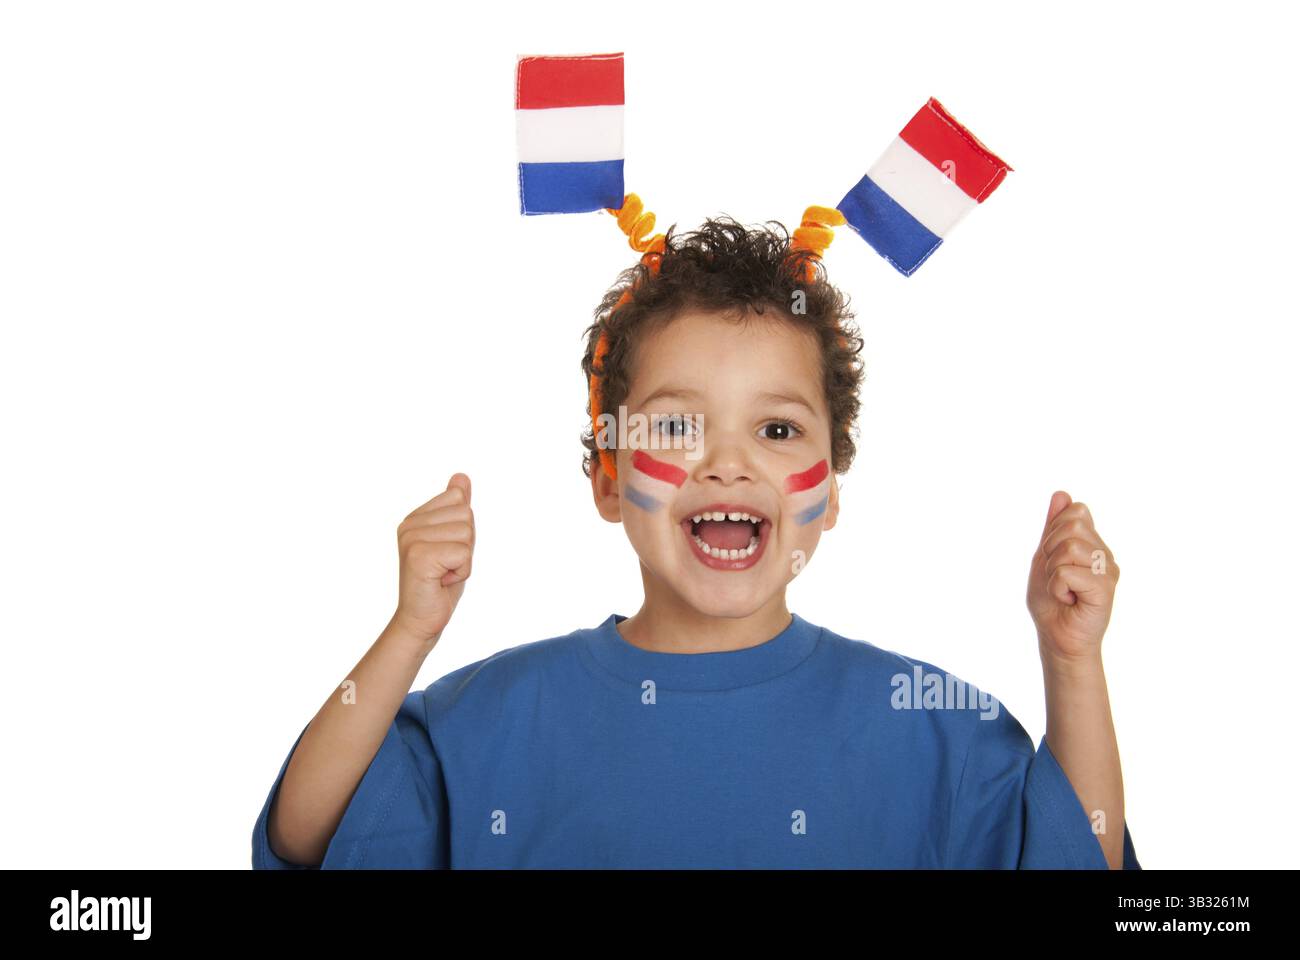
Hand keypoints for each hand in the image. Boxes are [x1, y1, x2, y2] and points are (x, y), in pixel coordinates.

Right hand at [392, 473, 474, 645]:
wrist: (421, 620)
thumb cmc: (438, 582)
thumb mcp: (452, 540)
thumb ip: (455, 508)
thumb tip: (461, 477)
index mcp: (415, 517)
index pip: (460, 500)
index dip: (464, 531)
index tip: (446, 552)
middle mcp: (409, 524)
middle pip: (466, 515)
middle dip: (466, 545)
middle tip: (445, 565)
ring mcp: (412, 539)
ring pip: (467, 534)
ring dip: (463, 560)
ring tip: (442, 573)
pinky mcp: (419, 556)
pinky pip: (464, 554)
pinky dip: (461, 572)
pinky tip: (441, 581)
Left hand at [1026, 491, 1118, 664]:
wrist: (1056, 637)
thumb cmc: (1051, 601)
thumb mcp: (1044, 557)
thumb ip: (1053, 527)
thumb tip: (1062, 494)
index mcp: (1093, 543)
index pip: (1075, 511)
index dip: (1053, 531)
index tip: (1052, 558)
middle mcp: (1105, 553)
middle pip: (1071, 525)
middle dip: (1050, 550)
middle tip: (1057, 576)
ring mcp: (1109, 570)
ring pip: (1068, 547)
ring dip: (1053, 571)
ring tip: (1063, 589)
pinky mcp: (1106, 588)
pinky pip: (1068, 572)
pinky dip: (1057, 587)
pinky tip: (1069, 600)